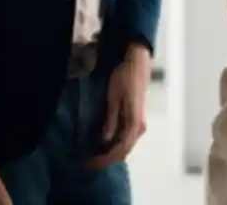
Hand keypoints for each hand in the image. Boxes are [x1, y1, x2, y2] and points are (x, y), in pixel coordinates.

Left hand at [86, 44, 150, 169]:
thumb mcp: (114, 97)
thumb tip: (105, 141)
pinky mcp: (135, 120)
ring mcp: (139, 124)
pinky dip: (113, 145)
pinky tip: (101, 146)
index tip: (90, 163)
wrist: (136, 62)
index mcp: (135, 122)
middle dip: (106, 159)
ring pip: (124, 146)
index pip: (120, 149)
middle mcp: (140, 127)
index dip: (105, 159)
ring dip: (109, 153)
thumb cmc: (124, 77)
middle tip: (87, 163)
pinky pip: (125, 139)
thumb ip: (111, 120)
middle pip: (123, 151)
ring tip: (92, 156)